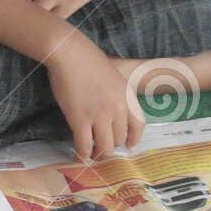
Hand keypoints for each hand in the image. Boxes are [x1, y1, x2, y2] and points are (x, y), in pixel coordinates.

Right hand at [47, 37, 143, 160]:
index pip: (139, 124)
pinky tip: (77, 155)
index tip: (129, 146)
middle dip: (111, 146)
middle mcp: (117, 108)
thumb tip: (112, 114)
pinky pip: (85, 145)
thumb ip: (117, 96)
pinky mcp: (80, 120)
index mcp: (127, 97)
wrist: (71, 54)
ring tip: (91, 155)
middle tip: (101, 147)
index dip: (134, 139)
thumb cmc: (89, 61)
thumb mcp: (114, 78)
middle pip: (120, 139)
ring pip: (104, 147)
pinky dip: (82, 154)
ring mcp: (99, 115)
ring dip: (98, 154)